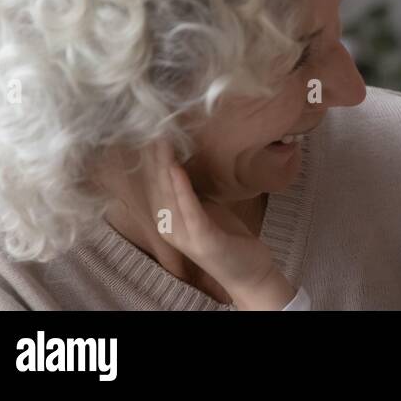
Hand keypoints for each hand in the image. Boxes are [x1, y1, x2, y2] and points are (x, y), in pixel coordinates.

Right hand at [144, 140, 294, 309]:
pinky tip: (177, 167)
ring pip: (168, 193)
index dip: (151, 158)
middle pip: (157, 185)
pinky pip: (189, 208)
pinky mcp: (202, 238)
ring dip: (164, 165)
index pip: (155, 184)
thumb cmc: (228, 239)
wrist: (250, 273)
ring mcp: (184, 234)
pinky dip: (182, 187)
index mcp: (168, 220)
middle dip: (154, 156)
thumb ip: (191, 193)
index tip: (150, 130)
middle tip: (151, 126)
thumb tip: (184, 165)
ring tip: (160, 140)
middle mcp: (169, 227)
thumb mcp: (206, 210)